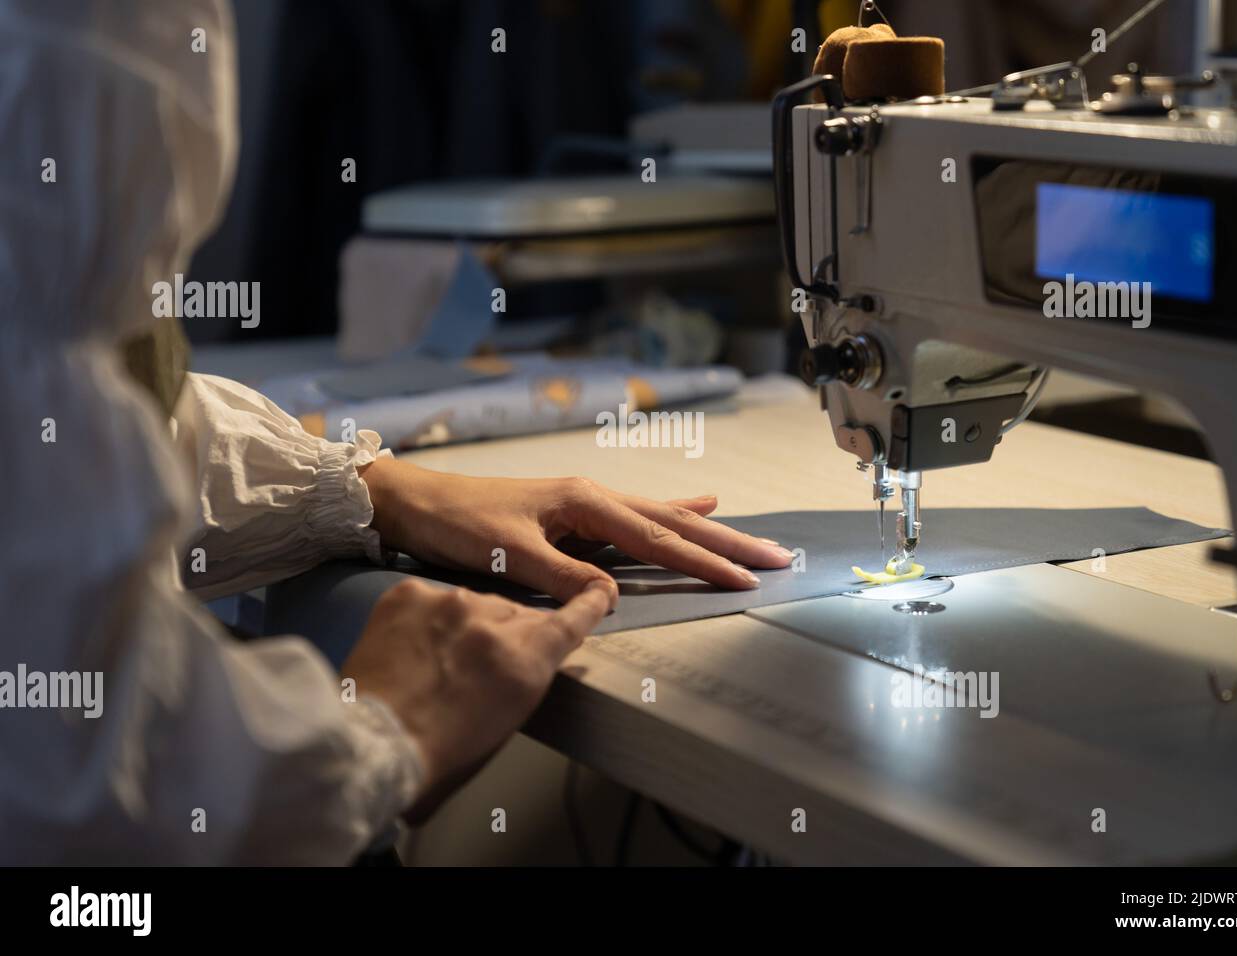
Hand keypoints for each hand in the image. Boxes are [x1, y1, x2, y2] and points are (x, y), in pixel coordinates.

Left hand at [342, 578, 610, 822]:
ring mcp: (450, 602)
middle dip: (505, 633)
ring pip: (470, 603)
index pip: (571, 621)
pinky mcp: (410, 594)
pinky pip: (428, 599)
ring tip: (434, 662)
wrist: (372, 746)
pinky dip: (423, 618)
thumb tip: (524, 661)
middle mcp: (494, 622)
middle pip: (515, 614)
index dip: (587, 606)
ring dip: (461, 625)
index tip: (599, 592)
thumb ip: (525, 678)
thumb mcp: (507, 723)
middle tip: (476, 666)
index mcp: (526, 659)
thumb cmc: (438, 756)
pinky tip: (409, 646)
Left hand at [360, 459, 793, 603]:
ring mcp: (588, 503)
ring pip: (662, 517)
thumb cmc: (458, 527)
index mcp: (585, 504)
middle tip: (777, 557)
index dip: (703, 562)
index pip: (658, 539)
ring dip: (708, 530)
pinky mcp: (578, 513)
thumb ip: (562, 578)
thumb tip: (611, 597)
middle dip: (726, 542)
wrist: (417, 503)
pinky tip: (699, 502)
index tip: (746, 579)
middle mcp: (595, 497)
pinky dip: (673, 511)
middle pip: (674, 523)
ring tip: (751, 537)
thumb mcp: (507, 556)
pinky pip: (639, 514)